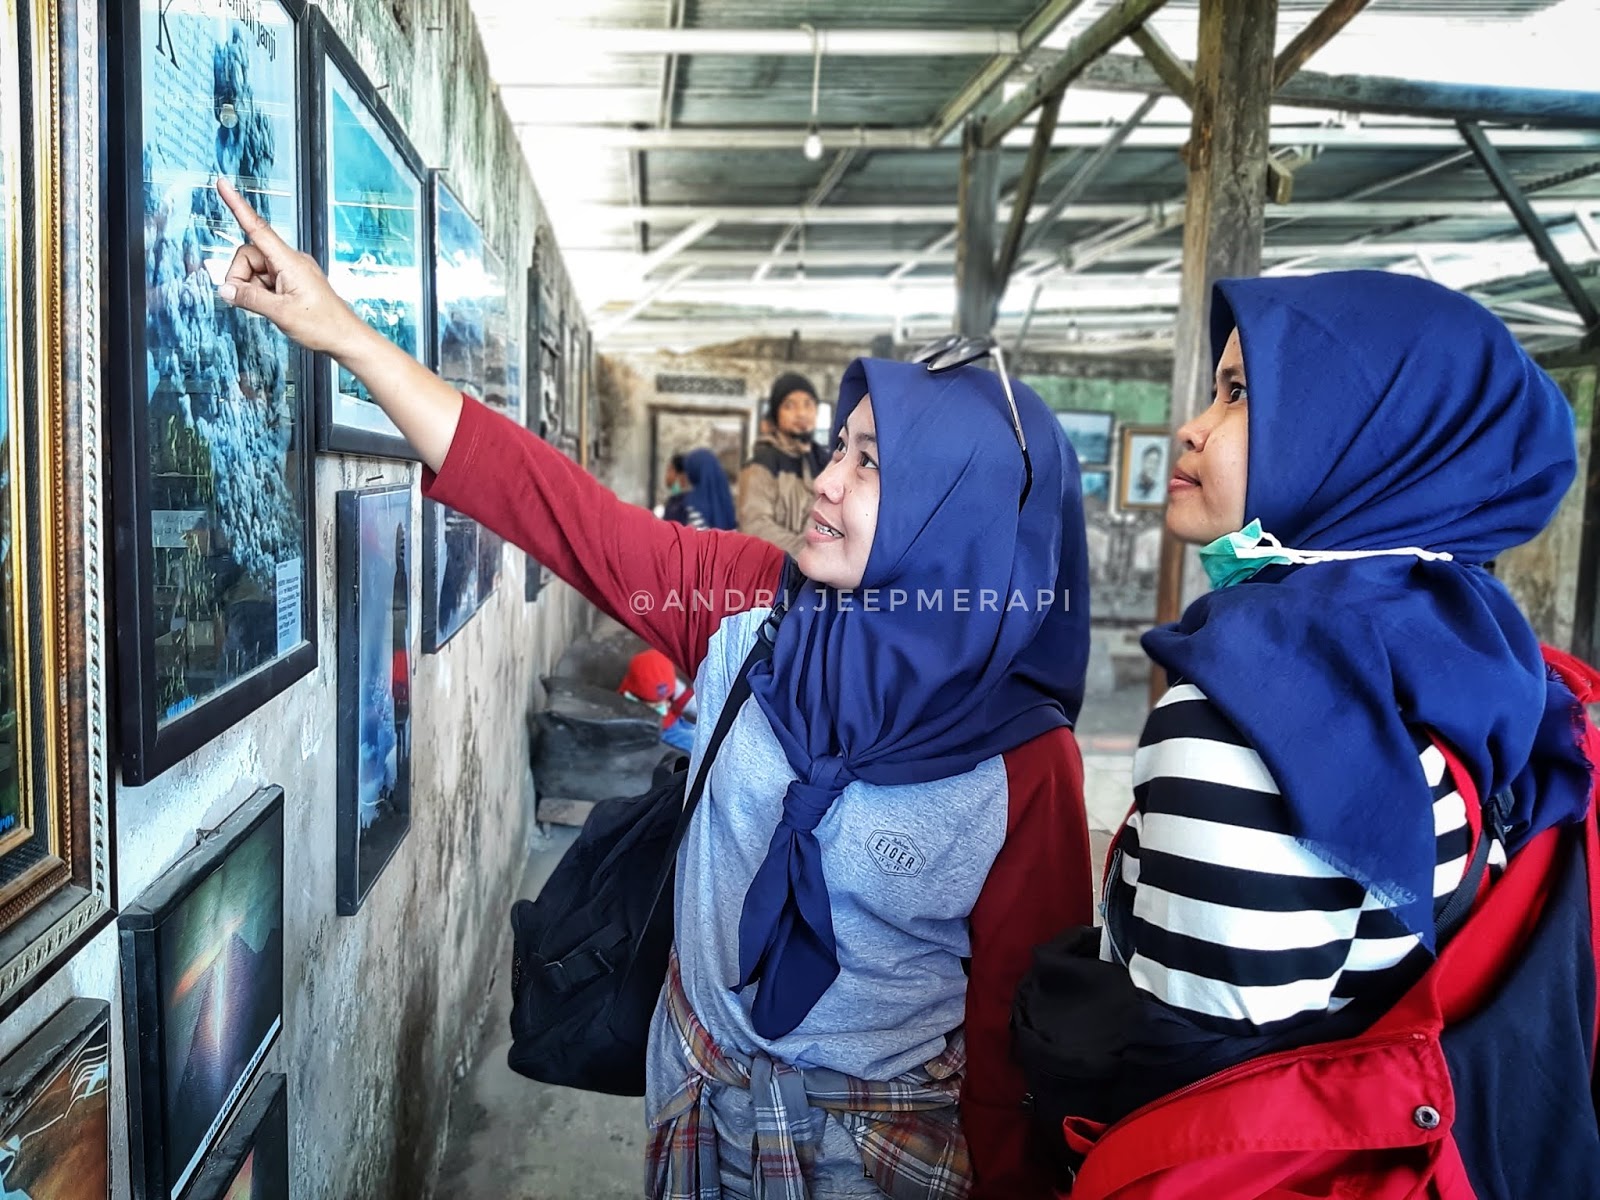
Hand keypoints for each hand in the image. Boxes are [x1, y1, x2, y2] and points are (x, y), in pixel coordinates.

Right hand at [214, 177, 365, 357]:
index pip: (257, 228)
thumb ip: (249, 298)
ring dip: (252, 288)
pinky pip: (264, 281)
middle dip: (241, 278)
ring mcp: (291, 270)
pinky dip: (261, 293)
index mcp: (290, 261)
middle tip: (251, 301)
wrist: (345, 338)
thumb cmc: (324, 325)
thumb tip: (225, 290)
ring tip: (271, 307)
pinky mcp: (291, 281)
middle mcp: (290, 260)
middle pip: (247, 256)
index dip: (237, 205)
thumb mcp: (281, 313)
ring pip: (253, 271)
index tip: (223, 185)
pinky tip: (274, 306)